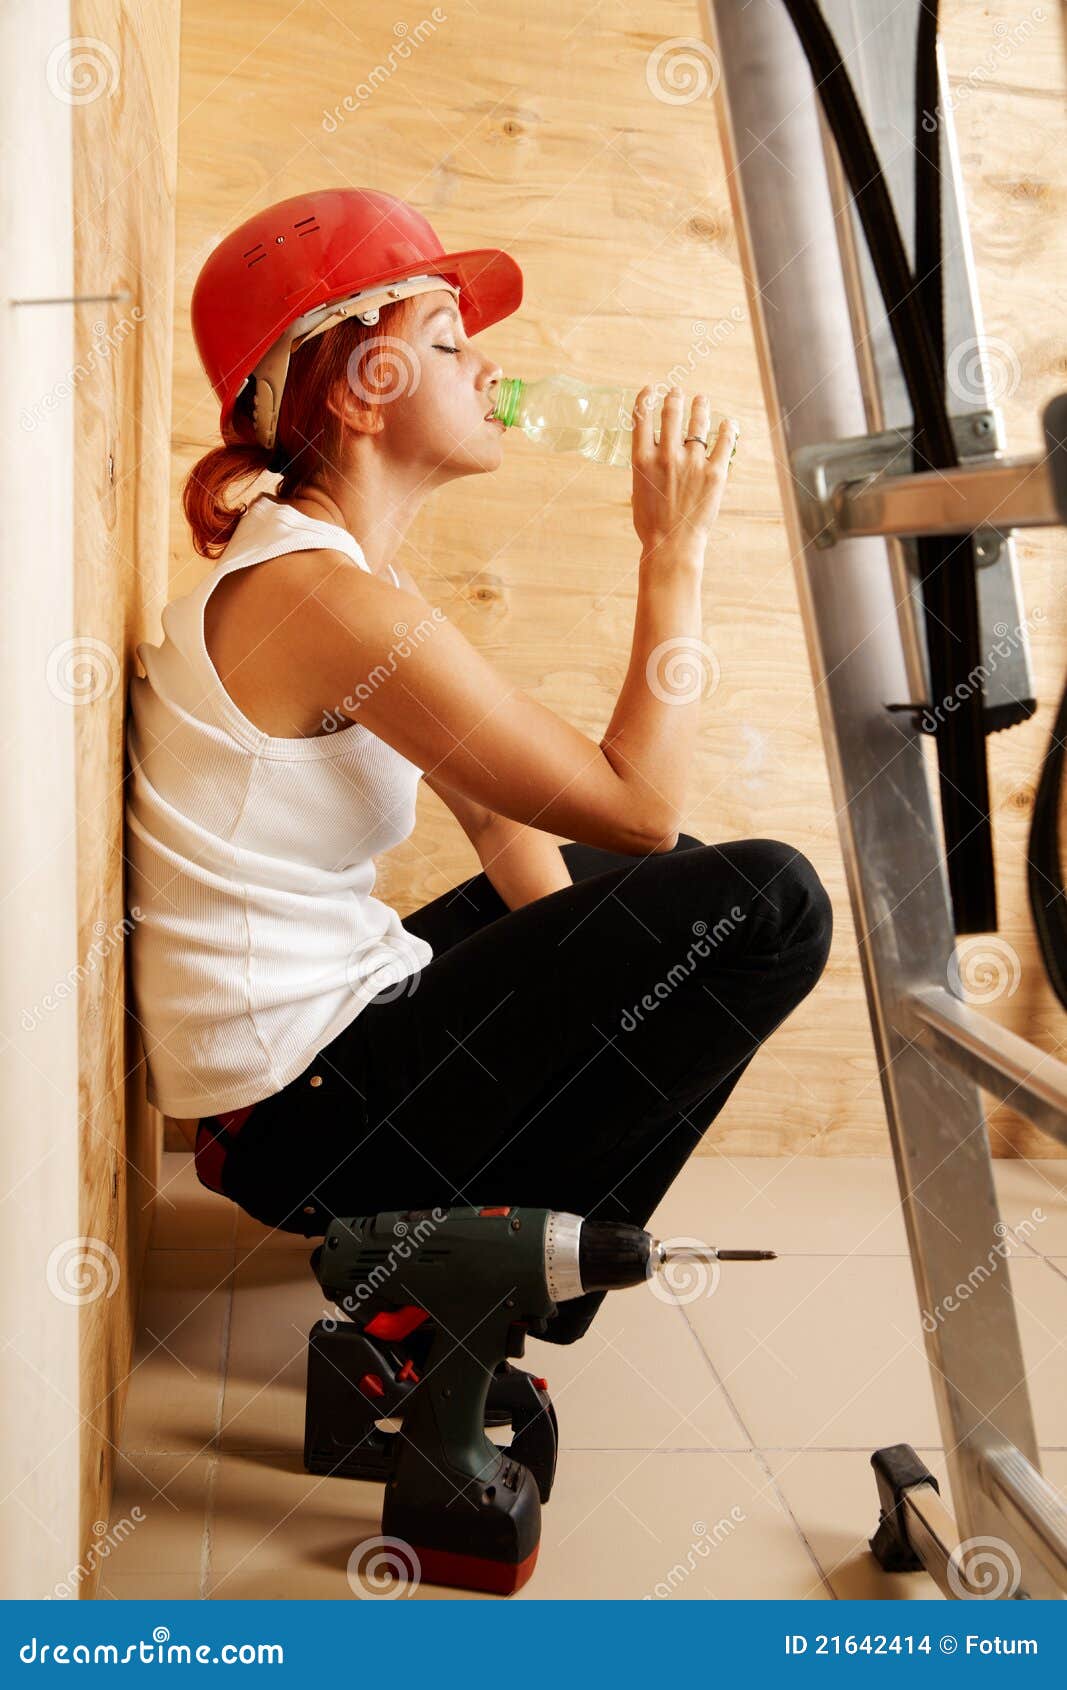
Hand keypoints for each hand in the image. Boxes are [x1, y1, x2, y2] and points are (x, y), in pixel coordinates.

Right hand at [630, 387, 737, 561]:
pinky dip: (726, 429)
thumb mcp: (638, 490)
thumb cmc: (652, 524)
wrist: (672, 545)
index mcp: (642, 460)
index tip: (651, 389)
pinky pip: (724, 443)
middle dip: (674, 398)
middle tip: (677, 391)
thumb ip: (646, 467)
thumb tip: (653, 452)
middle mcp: (666, 456)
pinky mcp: (715, 473)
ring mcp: (692, 463)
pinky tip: (727, 423)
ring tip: (701, 400)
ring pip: (698, 423)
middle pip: (671, 413)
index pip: (641, 417)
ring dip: (700, 407)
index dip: (646, 398)